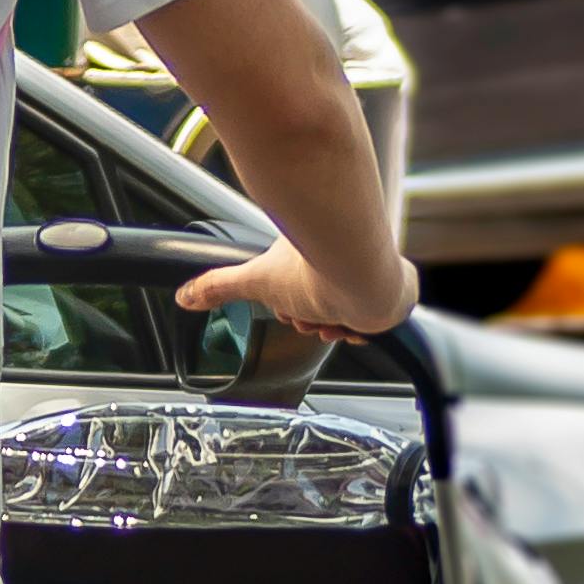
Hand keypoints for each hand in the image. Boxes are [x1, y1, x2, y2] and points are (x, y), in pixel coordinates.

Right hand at [174, 232, 418, 343]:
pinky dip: (364, 330)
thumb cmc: (313, 270)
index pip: (304, 294)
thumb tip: (183, 295)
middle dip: (315, 319)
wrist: (357, 274)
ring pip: (350, 317)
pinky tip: (354, 320)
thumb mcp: (255, 282)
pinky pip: (381, 324)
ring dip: (336, 325)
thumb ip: (218, 286)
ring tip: (331, 315)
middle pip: (326, 308)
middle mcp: (347, 263)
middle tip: (310, 313)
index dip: (295, 308)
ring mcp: (375, 277)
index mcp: (317, 253)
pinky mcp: (399, 293)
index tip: (292, 308)